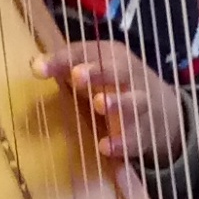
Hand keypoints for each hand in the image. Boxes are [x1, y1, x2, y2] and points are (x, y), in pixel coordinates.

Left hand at [31, 43, 188, 165]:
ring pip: (133, 101)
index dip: (63, 59)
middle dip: (97, 72)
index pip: (86, 51)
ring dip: (117, 102)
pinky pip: (135, 137)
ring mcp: (140, 103)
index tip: (38, 69)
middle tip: (77, 77)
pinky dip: (122, 142)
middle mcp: (128, 76)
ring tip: (99, 105)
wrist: (163, 110)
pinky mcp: (143, 131)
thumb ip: (64, 66)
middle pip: (116, 70)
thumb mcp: (93, 69)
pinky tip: (105, 147)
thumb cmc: (114, 83)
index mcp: (111, 55)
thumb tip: (34, 65)